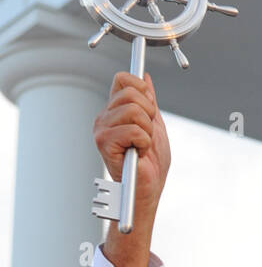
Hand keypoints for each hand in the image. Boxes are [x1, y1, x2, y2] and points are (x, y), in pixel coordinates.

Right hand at [94, 71, 170, 266]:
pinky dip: (144, 143)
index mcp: (114, 111)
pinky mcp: (104, 142)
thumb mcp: (155, 125)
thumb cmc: (151, 164)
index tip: (149, 111)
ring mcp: (102, 129)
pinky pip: (134, 130)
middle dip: (149, 114)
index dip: (142, 90)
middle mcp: (104, 117)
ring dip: (147, 131)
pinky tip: (138, 154)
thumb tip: (145, 77)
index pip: (123, 79)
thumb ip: (149, 101)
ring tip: (141, 146)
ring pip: (134, 110)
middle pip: (132, 92)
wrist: (148, 189)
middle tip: (146, 135)